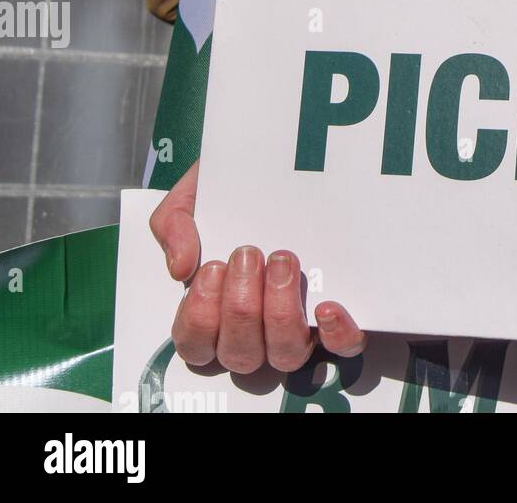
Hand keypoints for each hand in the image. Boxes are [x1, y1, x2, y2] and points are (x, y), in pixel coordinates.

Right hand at [149, 161, 365, 373]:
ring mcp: (299, 329)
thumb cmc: (236, 191)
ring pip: (285, 355)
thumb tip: (180, 267)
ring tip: (283, 262)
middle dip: (241, 308)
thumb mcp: (196, 195)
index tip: (213, 267)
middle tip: (249, 255)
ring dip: (281, 314)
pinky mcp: (340, 319)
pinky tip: (327, 307)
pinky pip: (343, 347)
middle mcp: (256, 331)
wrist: (291, 162)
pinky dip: (336, 334)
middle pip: (240, 355)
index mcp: (217, 312)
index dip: (200, 317)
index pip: (196, 346)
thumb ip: (174, 223)